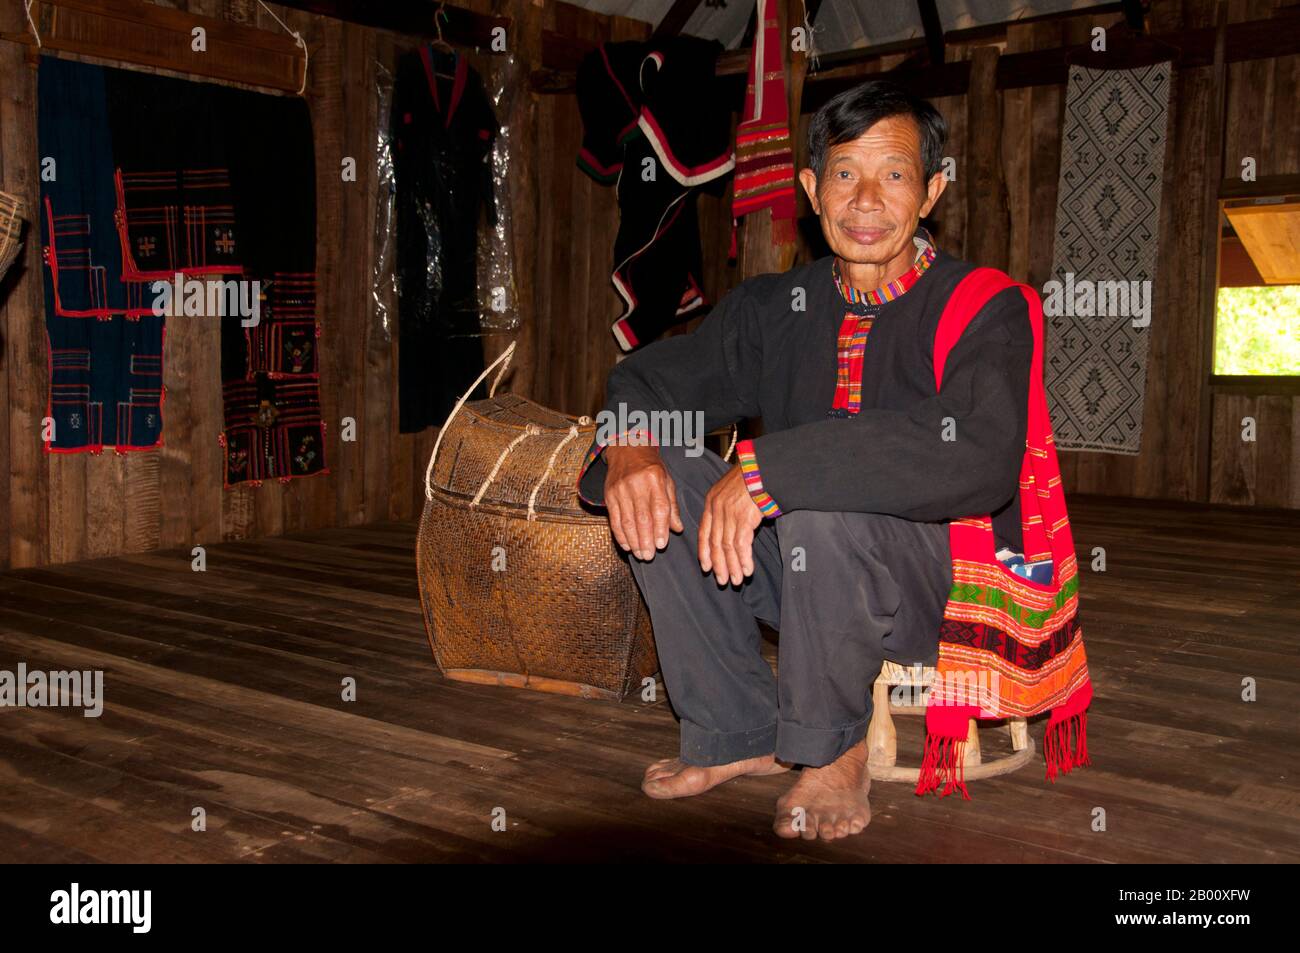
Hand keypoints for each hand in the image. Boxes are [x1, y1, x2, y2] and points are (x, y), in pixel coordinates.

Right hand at [604, 445, 683, 559]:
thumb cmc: (651, 468)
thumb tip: (677, 529)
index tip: (662, 545)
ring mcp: (621, 489)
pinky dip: (620, 535)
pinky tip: (627, 545)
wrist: (627, 449)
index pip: (658, 508)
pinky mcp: (609, 495)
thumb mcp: (667, 481)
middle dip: (646, 540)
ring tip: (640, 554)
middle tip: (649, 556)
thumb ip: (672, 506)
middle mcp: (636, 484)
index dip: (660, 529)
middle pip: (641, 518)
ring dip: (633, 541)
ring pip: (627, 521)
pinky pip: (614, 519)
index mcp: (655, 479)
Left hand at [698, 464, 763, 585]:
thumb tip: (729, 528)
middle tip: (722, 580)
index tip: (706, 568)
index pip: (704, 533)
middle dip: (718, 564)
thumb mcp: (730, 490)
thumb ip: (725, 508)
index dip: (704, 552)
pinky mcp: (744, 518)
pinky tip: (747, 570)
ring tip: (736, 580)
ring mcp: (729, 514)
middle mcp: (717, 509)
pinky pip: (741, 545)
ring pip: (727, 547)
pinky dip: (744, 560)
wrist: (763, 467)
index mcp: (711, 502)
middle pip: (715, 543)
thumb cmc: (751, 477)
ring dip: (732, 566)